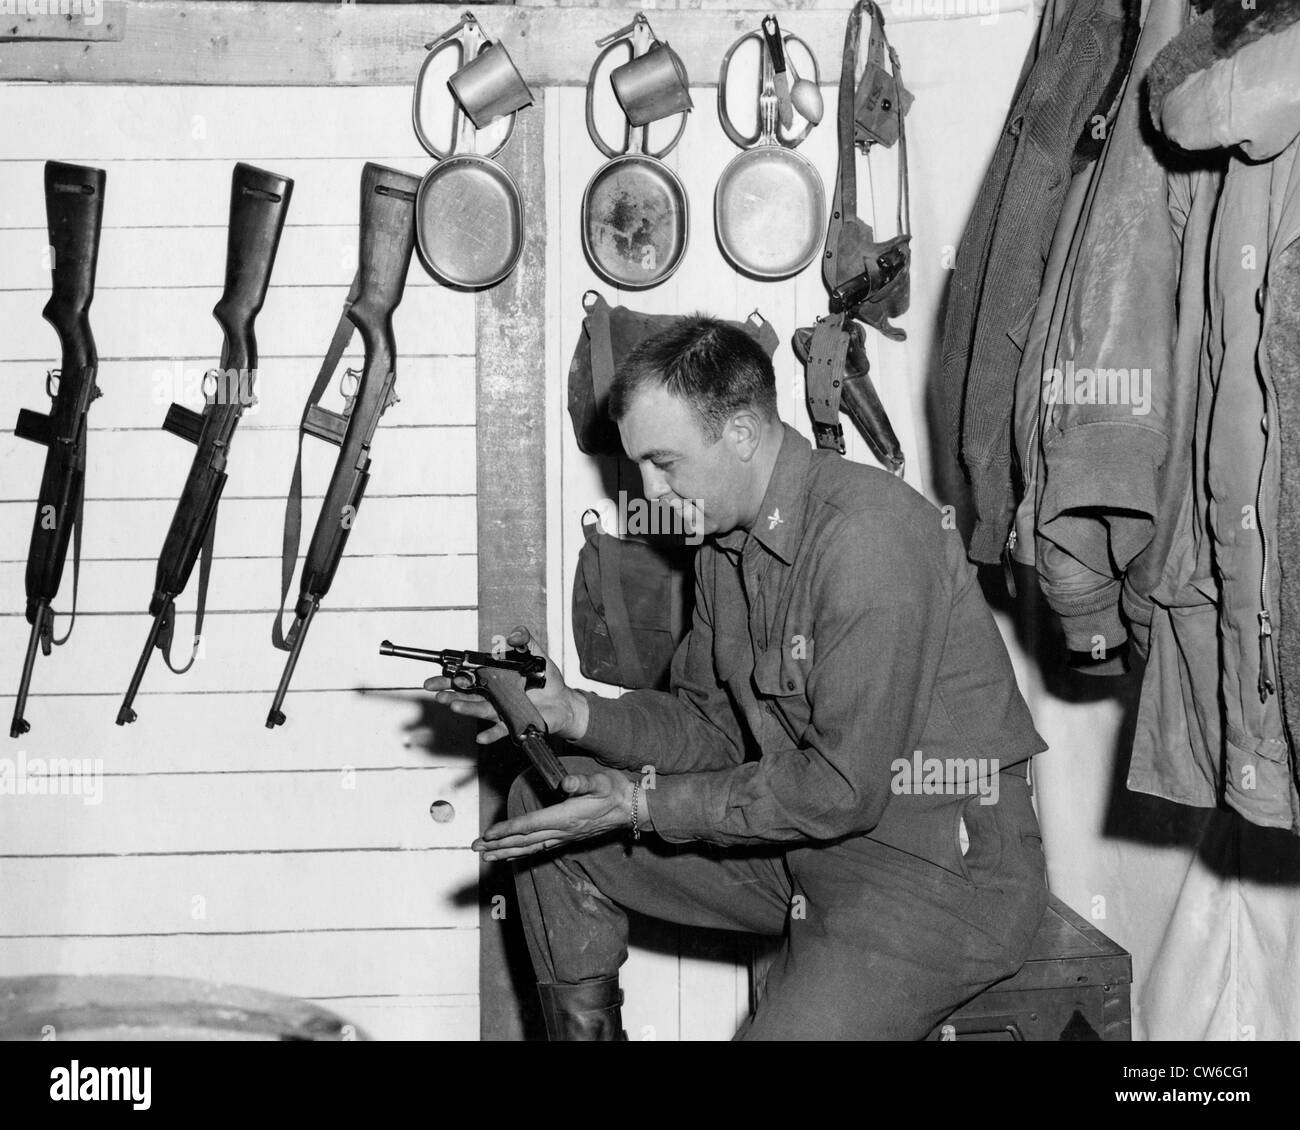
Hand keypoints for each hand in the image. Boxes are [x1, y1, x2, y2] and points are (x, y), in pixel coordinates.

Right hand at [423, 626, 588, 743]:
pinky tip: (481, 737)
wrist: (563, 701)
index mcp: (495, 677)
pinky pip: (501, 730)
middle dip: (450, 692)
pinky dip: (491, 734)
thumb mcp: (536, 655)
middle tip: (438, 692)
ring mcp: (503, 709)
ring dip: (467, 709)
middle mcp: (494, 694)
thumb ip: (524, 641)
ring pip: (480, 710)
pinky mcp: (515, 722)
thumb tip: (513, 635)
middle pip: (468, 694)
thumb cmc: (546, 680)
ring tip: (454, 705)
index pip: (469, 675)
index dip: (452, 675)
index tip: (439, 675)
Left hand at [473, 769, 637, 860]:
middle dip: (498, 844)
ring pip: (529, 848)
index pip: (530, 825)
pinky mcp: (567, 838)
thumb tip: (566, 783)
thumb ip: (582, 782)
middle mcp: (562, 831)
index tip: (488, 834)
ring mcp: (564, 837)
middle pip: (524, 840)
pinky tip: (511, 854)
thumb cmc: (615, 791)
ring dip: (506, 851)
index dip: (508, 830)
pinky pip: (539, 848)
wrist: (632, 809)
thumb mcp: (600, 782)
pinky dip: (522, 852)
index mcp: (566, 817)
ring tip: (486, 855)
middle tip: (475, 848)